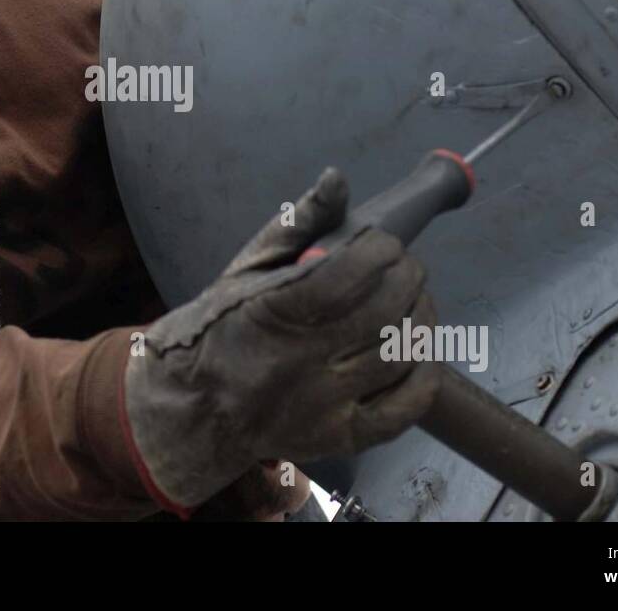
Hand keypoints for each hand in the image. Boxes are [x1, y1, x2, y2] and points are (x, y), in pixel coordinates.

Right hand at [122, 167, 441, 515]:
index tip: (383, 242)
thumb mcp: (247, 268)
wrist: (193, 409)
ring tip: (413, 299)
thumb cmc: (219, 329)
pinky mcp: (339, 438)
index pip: (349, 275)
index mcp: (272, 313)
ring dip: (420, 316)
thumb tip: (337, 180)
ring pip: (400, 355)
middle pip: (384, 313)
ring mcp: (323, 406)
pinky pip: (405, 408)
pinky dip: (424, 371)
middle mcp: (299, 363)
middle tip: (404, 265)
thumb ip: (298, 224)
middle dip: (407, 277)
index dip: (380, 251)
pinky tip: (418, 346)